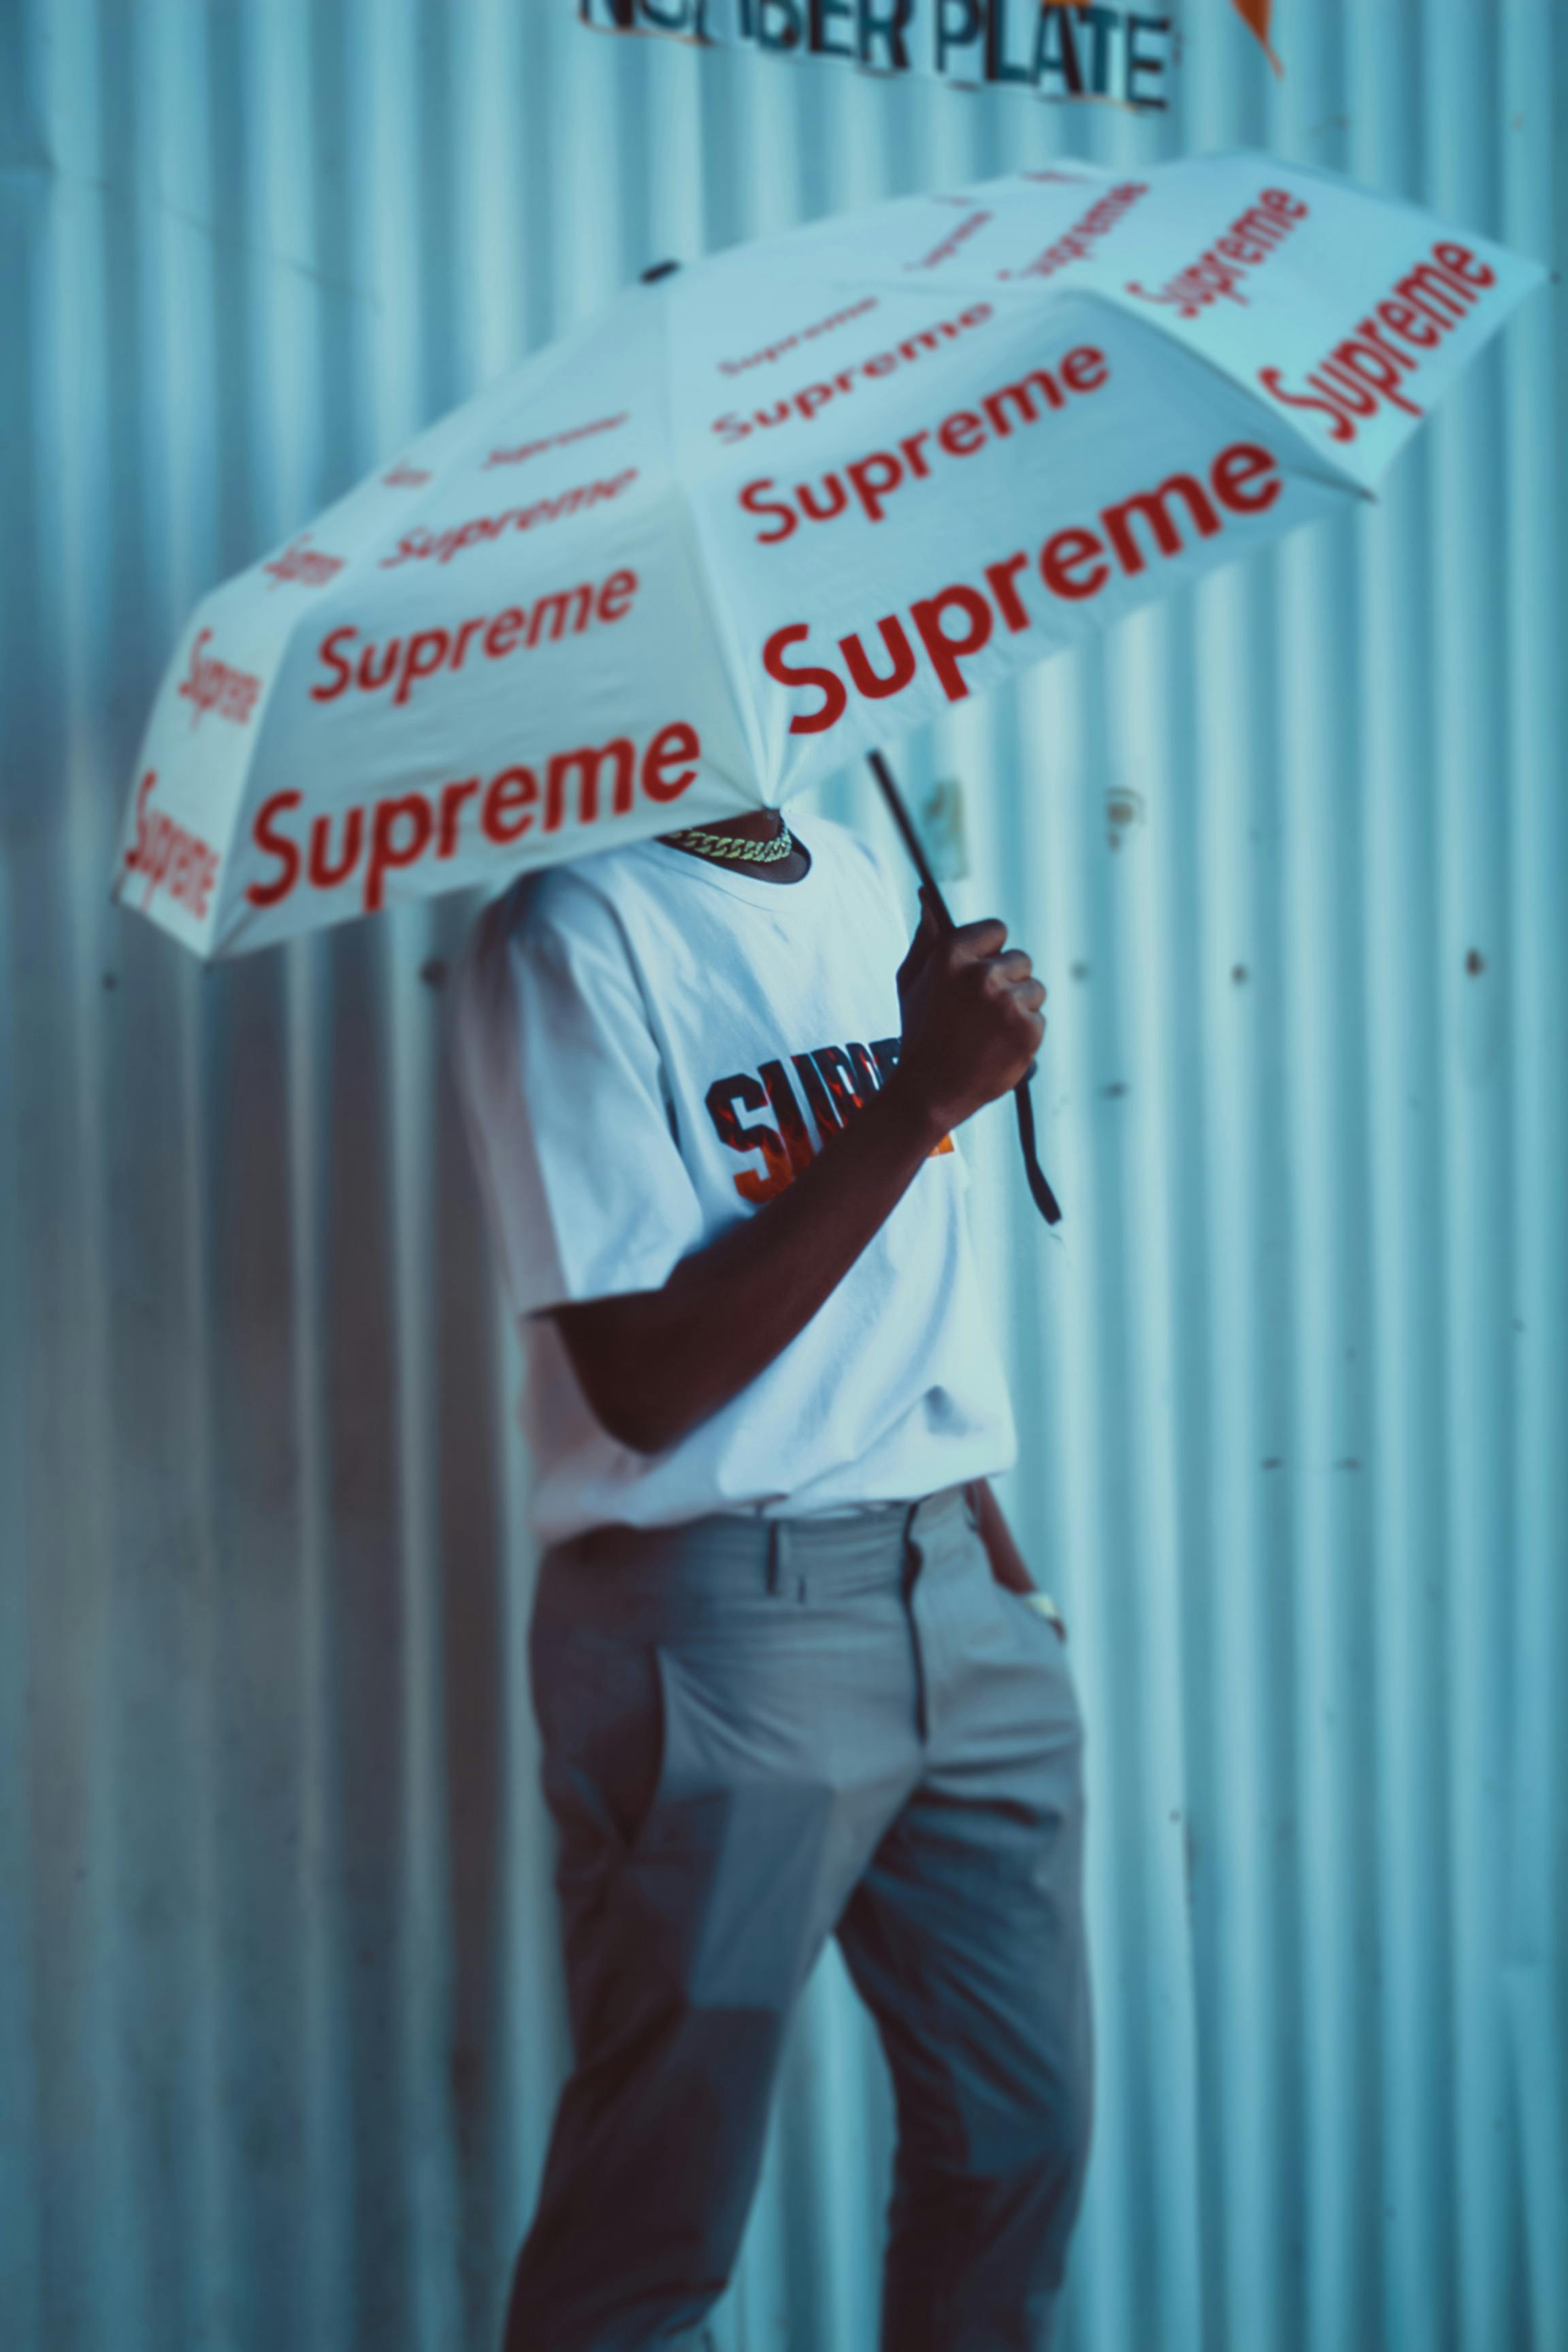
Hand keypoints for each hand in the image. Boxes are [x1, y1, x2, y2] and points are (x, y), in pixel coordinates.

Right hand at [893, 890, 1045, 1135]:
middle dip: (1007, 982)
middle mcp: (982, 974)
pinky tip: (998, 1047)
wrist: (929, 1092)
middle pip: (1021, 960)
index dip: (990, 952)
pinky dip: (1024, 1035)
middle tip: (980, 1012)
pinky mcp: (1028, 1030)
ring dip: (1018, 1008)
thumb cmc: (919, 1033)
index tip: (980, 972)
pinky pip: (1039, 1019)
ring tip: (989, 1031)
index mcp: (952, 954)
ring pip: (1034, 989)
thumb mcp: (911, 981)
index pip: (997, 930)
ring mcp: (1008, 1003)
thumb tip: (927, 898)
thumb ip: (925, 938)